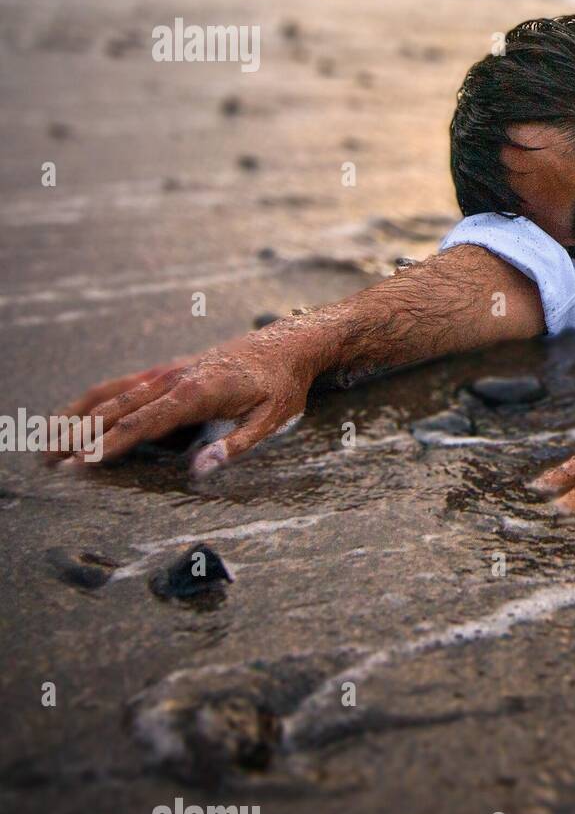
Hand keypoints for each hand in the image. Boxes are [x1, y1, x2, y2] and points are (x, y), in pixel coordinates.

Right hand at [50, 323, 325, 475]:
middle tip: (49, 461)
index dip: (111, 443)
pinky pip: (123, 384)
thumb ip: (237, 445)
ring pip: (113, 393)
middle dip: (81, 434)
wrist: (288, 344)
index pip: (145, 422)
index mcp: (198, 392)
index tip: (82, 463)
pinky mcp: (169, 370)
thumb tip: (201, 468)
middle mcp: (176, 378)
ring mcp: (169, 371)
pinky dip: (93, 399)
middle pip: (119, 408)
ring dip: (78, 415)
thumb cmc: (281, 386)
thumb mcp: (272, 419)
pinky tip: (74, 413)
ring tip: (46, 441)